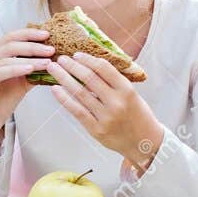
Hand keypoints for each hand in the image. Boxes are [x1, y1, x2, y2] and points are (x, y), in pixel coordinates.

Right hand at [0, 27, 57, 156]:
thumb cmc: (4, 100)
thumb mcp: (23, 82)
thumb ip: (35, 69)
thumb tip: (57, 59)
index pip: (11, 37)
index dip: (29, 34)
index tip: (48, 34)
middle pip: (9, 44)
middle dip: (33, 45)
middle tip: (51, 49)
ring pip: (6, 58)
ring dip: (29, 58)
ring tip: (47, 61)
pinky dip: (17, 69)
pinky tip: (31, 69)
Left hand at [41, 52, 163, 171]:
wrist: (144, 142)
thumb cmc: (138, 115)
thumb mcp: (132, 95)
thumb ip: (114, 82)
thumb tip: (90, 65)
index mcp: (127, 90)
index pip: (104, 68)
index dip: (88, 59)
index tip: (77, 54)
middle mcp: (116, 102)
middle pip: (89, 78)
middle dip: (72, 66)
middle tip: (60, 58)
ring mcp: (105, 117)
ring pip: (79, 93)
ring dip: (63, 78)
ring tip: (53, 69)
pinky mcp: (96, 129)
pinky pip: (76, 110)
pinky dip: (64, 98)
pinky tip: (55, 89)